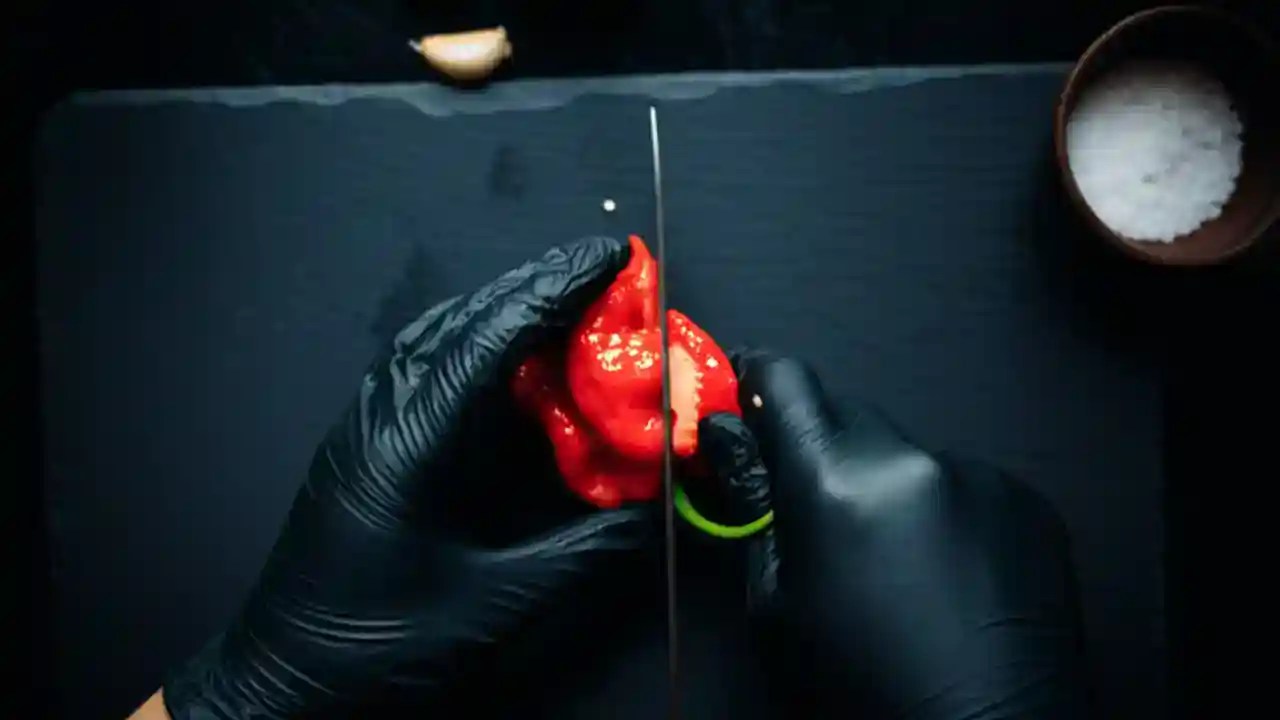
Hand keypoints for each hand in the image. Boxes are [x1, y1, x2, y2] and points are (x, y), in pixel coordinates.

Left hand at [160, 237, 655, 718]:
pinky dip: (488, 352)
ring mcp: (372, 422)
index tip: (612, 256)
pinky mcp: (373, 442)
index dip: (558, 288)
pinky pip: (434, 372)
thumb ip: (587, 552)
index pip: (493, 334)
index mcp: (411, 437)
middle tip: (612, 275)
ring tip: (577, 306)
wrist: (283, 682)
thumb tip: (659, 510)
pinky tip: (524, 366)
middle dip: (543, 290)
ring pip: (447, 338)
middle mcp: (386, 411)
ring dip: (514, 314)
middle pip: (469, 320)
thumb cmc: (376, 645)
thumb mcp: (497, 604)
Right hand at [699, 351, 1090, 718]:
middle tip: (806, 507)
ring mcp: (980, 476)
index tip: (739, 403)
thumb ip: (752, 506)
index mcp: (840, 481)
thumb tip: (724, 436)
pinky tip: (940, 571)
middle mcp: (914, 459)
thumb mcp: (778, 606)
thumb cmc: (863, 687)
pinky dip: (936, 509)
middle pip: (843, 411)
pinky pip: (959, 482)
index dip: (753, 382)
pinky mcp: (1028, 502)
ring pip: (902, 450)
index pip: (785, 379)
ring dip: (880, 481)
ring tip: (886, 559)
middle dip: (815, 446)